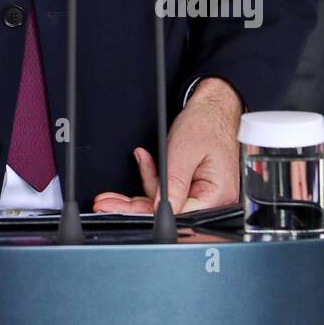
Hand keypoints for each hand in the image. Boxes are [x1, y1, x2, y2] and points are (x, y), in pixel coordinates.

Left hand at [92, 77, 242, 214]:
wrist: (212, 109)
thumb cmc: (206, 124)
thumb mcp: (184, 151)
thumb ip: (173, 183)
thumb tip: (160, 209)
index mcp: (216, 195)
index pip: (178, 215)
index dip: (147, 213)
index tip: (121, 209)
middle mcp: (212, 200)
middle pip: (168, 212)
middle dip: (134, 206)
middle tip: (107, 203)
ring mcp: (202, 195)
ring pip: (164, 202)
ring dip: (143, 187)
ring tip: (126, 176)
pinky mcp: (191, 187)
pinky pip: (167, 191)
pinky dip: (153, 178)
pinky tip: (144, 162)